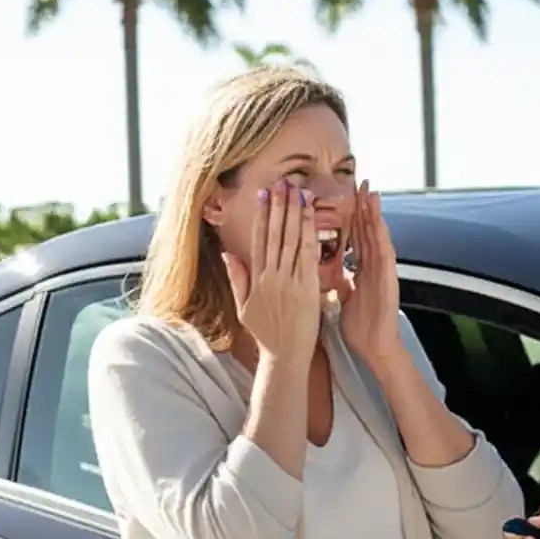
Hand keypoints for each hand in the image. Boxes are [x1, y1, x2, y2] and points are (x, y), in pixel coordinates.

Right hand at [221, 180, 320, 362]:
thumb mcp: (244, 307)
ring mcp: (289, 281)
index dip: (262, 215)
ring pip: (292, 240)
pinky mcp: (306, 288)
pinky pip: (308, 256)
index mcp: (257, 279)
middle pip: (276, 234)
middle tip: (282, 183)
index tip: (264, 194)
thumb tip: (227, 254)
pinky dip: (310, 234)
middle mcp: (271, 276)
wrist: (285, 356)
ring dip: (295, 214)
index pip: (260, 239)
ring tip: (298, 192)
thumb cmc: (267, 334)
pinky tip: (312, 217)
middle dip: (279, 207)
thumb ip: (237, 279)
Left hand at [339, 179, 401, 360]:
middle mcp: (374, 266)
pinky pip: (384, 253)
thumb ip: (339, 282)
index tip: (349, 196)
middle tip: (361, 181)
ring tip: (371, 191)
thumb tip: (327, 274)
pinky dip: (381, 235)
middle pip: (368, 230)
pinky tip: (378, 220)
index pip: (357, 237)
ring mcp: (383, 271)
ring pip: (378, 236)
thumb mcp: (344, 298)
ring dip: (375, 214)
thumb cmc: (359, 327)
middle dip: (365, 206)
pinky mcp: (388, 279)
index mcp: (362, 270)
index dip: (353, 216)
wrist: (374, 347)